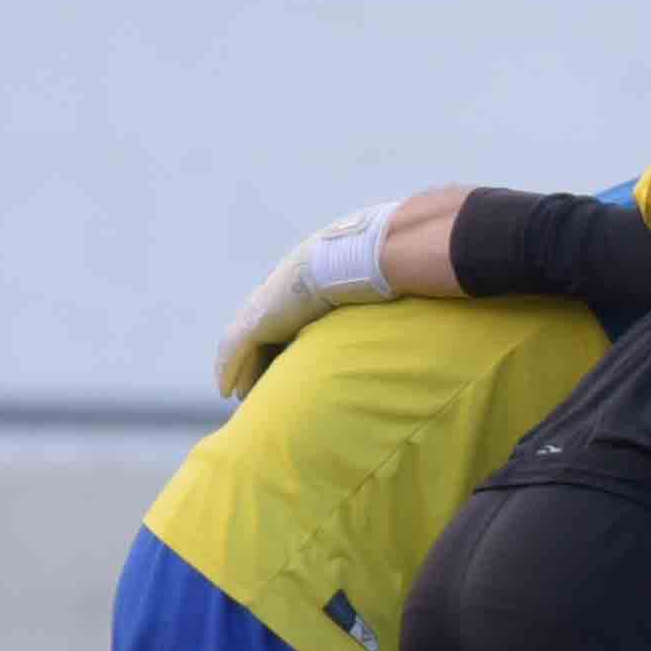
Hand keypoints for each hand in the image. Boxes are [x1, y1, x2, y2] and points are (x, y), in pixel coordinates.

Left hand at [212, 203, 399, 397]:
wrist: (365, 258)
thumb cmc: (385, 273)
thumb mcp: (386, 295)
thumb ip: (392, 307)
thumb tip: (424, 313)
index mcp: (309, 289)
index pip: (289, 320)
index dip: (283, 342)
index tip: (282, 361)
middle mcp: (285, 295)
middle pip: (262, 333)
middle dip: (255, 358)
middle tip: (252, 383)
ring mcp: (270, 305)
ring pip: (244, 343)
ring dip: (240, 368)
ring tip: (237, 392)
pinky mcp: (260, 318)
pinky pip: (235, 349)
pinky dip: (229, 369)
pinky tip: (226, 390)